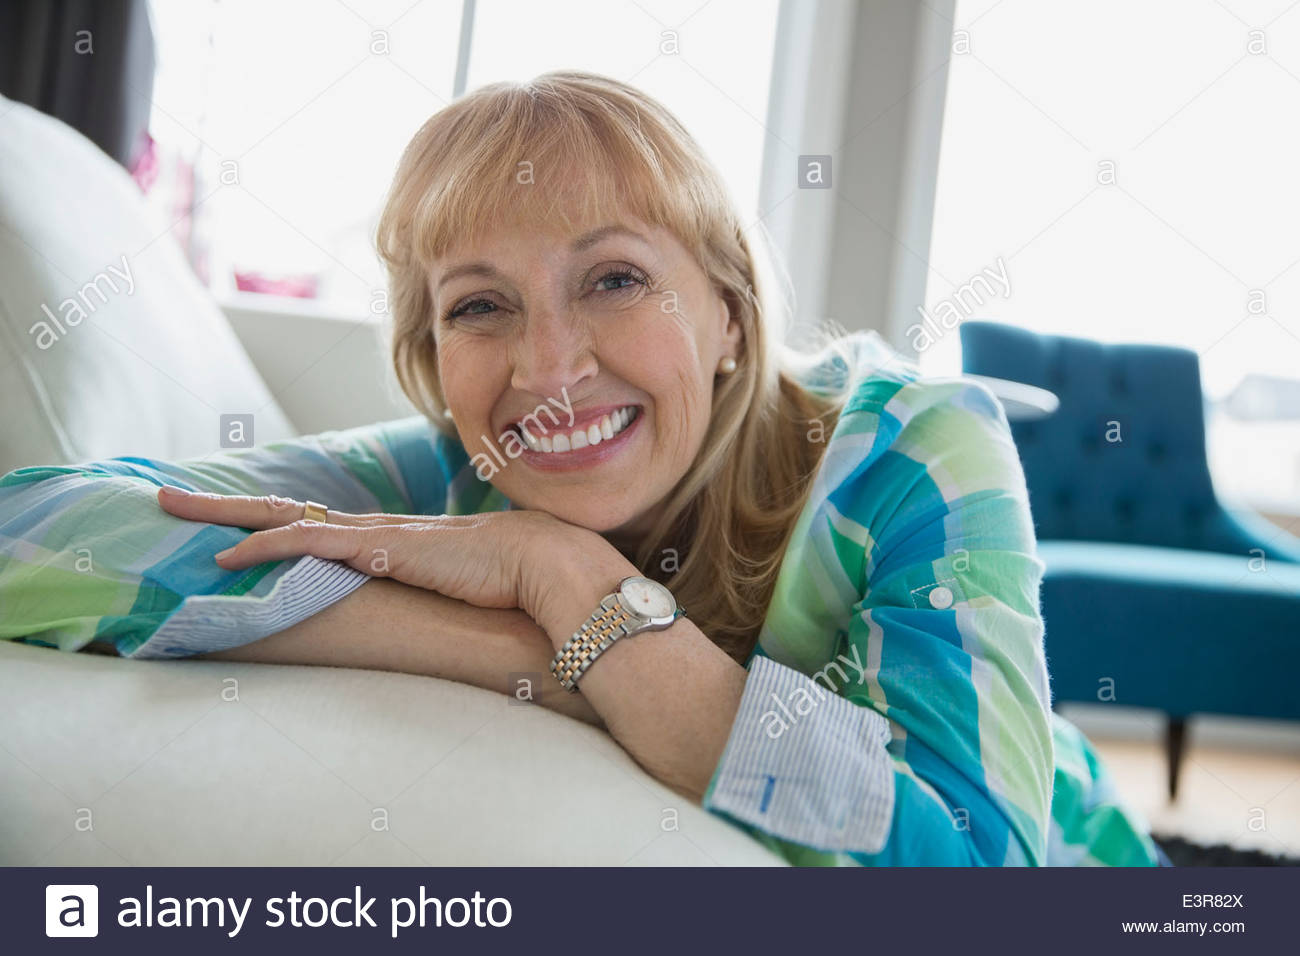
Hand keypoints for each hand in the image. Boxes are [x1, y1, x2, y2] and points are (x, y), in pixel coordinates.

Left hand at [155, 485, 583, 618]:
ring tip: (171, 511)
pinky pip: (308, 542)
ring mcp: (373, 536)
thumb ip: (444, 594)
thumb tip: (445, 615)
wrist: (545, 564)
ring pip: (282, 516)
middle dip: (224, 504)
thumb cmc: (518, 580)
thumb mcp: (466, 588)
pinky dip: (265, 545)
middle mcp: (373, 529)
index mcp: (392, 539)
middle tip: (169, 498)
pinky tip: (228, 554)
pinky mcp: (379, 550)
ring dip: (224, 514)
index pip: (316, 522)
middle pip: (285, 508)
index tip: (234, 522)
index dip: (272, 521)